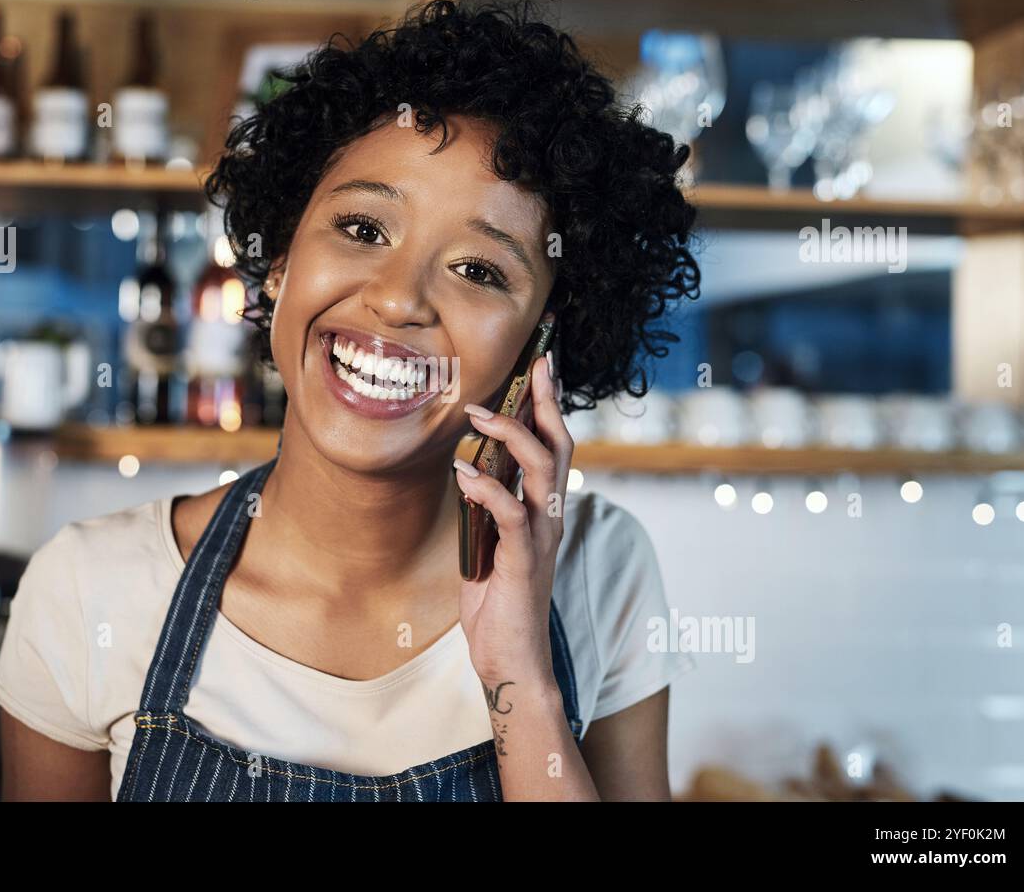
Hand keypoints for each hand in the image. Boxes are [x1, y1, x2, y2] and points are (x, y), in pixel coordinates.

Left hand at [454, 351, 572, 686]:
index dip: (548, 404)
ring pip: (541, 471)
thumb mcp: (488, 541)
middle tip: (533, 364)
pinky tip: (464, 474)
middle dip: (545, 401)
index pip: (553, 445)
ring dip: (512, 436)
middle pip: (558, 445)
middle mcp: (550, 516)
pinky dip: (487, 489)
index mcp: (543, 508)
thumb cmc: (497, 602)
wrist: (509, 659)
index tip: (540, 364)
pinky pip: (512, 514)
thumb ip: (488, 507)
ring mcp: (542, 538)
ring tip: (479, 415)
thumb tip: (473, 467)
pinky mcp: (524, 561)